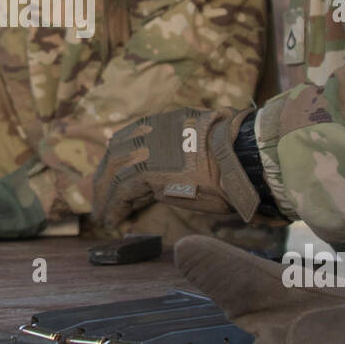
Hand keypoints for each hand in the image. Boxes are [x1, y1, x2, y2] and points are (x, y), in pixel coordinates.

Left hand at [93, 107, 259, 228]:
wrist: (241, 159)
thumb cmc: (231, 157)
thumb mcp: (198, 147)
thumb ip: (177, 152)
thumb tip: (170, 172)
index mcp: (161, 123)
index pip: (129, 142)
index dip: (120, 163)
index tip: (115, 180)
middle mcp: (148, 131)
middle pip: (115, 155)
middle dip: (105, 178)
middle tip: (102, 199)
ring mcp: (145, 148)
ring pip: (113, 174)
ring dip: (105, 197)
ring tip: (104, 215)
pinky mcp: (144, 171)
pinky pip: (120, 191)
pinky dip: (112, 207)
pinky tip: (110, 220)